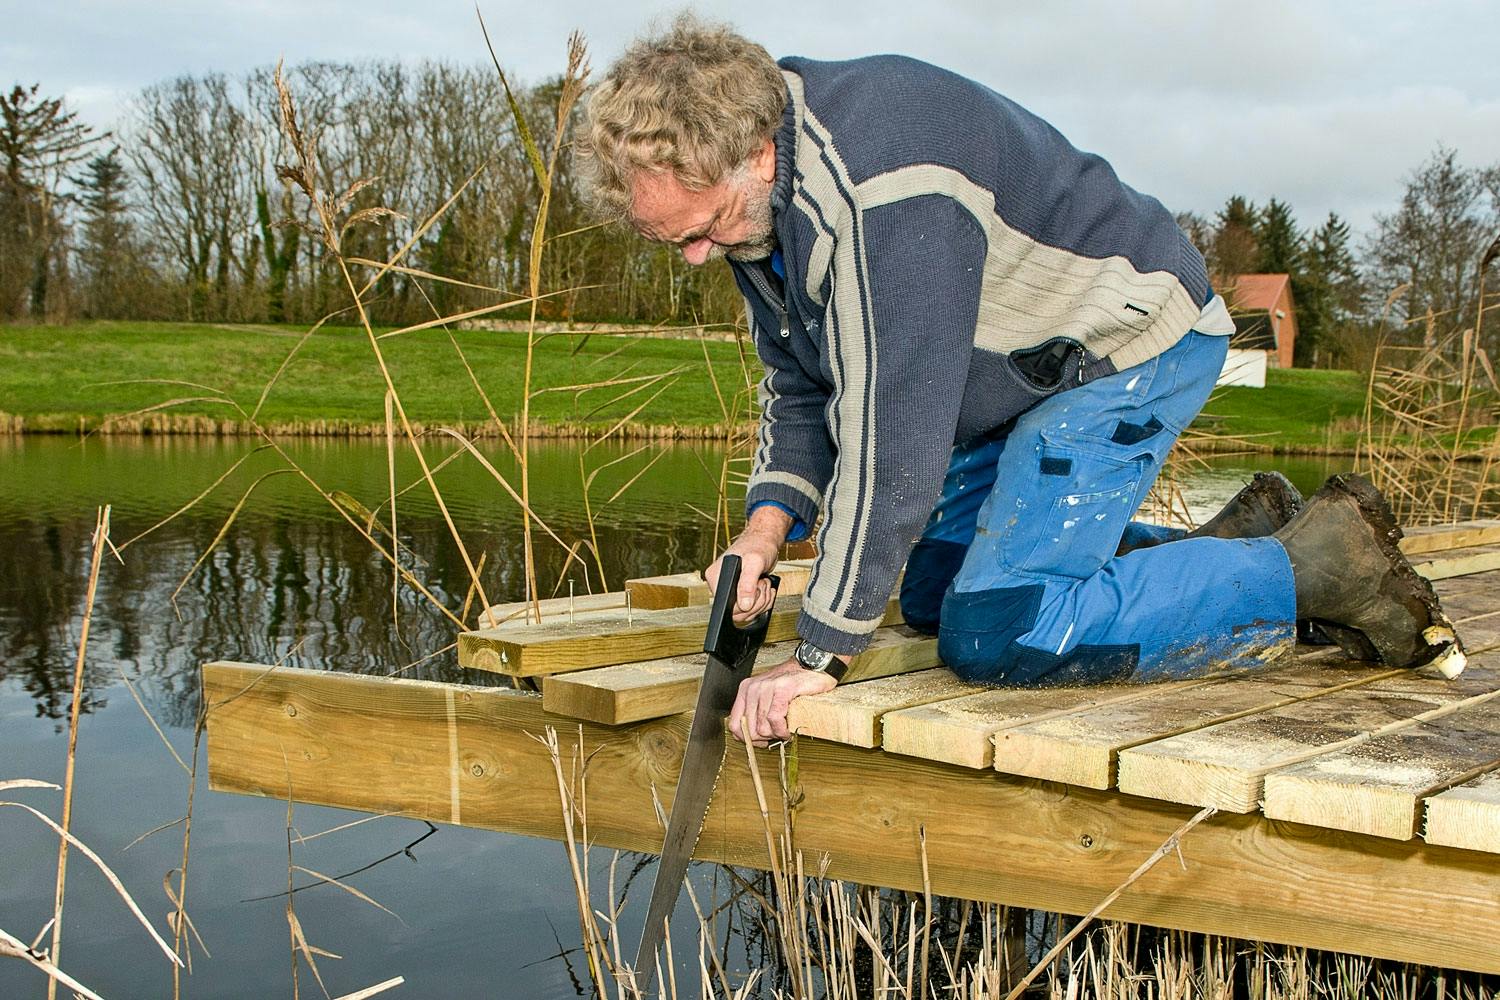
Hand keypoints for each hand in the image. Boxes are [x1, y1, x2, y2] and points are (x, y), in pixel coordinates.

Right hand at [706, 507, 790, 623]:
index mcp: (716, 577)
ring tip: (763, 584)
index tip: (755, 588)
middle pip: (737, 612)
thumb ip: (748, 584)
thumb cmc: (758, 545)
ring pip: (745, 612)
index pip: (726, 605)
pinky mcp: (739, 593)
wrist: (763, 541)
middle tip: (762, 584)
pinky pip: (750, 609)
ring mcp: (729, 590)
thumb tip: (744, 605)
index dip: (745, 604)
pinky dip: (762, 602)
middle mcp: (719, 585)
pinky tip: (765, 589)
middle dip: (756, 602)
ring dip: (761, 602)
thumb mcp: (755, 562)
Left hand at [728, 658, 839, 746]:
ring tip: (784, 730)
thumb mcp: (767, 700)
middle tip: (777, 735)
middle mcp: (752, 688)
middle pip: (749, 730)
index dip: (748, 739)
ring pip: (762, 727)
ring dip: (776, 735)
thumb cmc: (792, 686)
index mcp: (745, 690)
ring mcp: (766, 687)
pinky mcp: (781, 689)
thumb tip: (750, 739)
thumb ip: (755, 715)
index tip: (761, 741)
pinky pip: (774, 719)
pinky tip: (788, 730)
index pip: (734, 725)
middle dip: (765, 738)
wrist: (811, 667)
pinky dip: (782, 730)